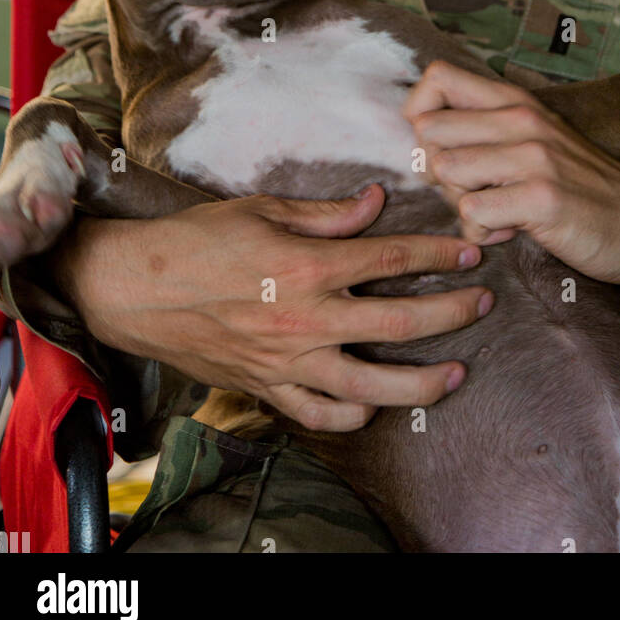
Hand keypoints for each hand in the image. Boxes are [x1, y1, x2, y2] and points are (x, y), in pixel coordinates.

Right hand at [49, 185, 491, 430]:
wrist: (135, 288)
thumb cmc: (196, 240)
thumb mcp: (263, 209)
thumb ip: (327, 213)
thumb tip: (377, 202)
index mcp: (308, 266)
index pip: (392, 259)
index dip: (439, 255)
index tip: (470, 251)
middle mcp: (306, 319)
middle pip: (399, 325)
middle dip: (452, 314)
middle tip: (484, 304)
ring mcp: (288, 361)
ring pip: (371, 388)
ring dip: (421, 382)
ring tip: (455, 375)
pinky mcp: (267, 387)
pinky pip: (320, 415)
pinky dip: (353, 418)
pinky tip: (375, 409)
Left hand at [403, 61, 619, 283]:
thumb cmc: (579, 187)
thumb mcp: (533, 141)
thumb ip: (484, 130)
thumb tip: (419, 136)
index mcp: (516, 101)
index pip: (436, 76)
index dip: (420, 114)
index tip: (439, 148)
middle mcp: (523, 119)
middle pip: (428, 131)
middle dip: (438, 171)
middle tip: (475, 190)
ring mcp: (534, 156)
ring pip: (445, 171)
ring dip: (460, 203)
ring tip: (497, 212)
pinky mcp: (543, 197)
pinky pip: (472, 213)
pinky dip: (482, 232)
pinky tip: (511, 231)